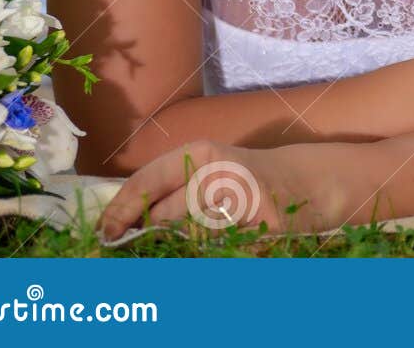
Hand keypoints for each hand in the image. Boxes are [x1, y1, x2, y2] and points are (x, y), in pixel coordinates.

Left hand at [100, 140, 342, 238]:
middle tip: (129, 253)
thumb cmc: (245, 182)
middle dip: (148, 238)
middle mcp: (221, 172)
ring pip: (191, 239)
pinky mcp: (265, 228)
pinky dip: (214, 258)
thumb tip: (117, 226)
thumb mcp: (206, 173)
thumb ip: (166, 193)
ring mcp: (245, 200)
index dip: (121, 209)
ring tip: (189, 249)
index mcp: (201, 154)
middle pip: (165, 217)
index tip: (104, 233)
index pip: (147, 181)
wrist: (309, 184)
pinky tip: (222, 252)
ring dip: (182, 252)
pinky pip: (223, 254)